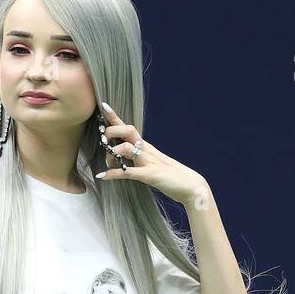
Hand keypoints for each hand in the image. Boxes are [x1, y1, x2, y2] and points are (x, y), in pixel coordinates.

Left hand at [96, 102, 211, 208]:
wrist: (191, 187)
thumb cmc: (172, 178)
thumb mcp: (154, 166)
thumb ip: (140, 161)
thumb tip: (126, 161)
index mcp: (147, 147)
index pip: (129, 128)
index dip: (116, 117)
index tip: (104, 106)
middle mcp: (147, 151)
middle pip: (128, 130)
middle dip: (112, 131)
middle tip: (103, 140)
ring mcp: (149, 162)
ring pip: (126, 148)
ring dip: (111, 154)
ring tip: (106, 164)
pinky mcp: (150, 175)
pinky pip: (128, 172)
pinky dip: (114, 174)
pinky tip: (103, 176)